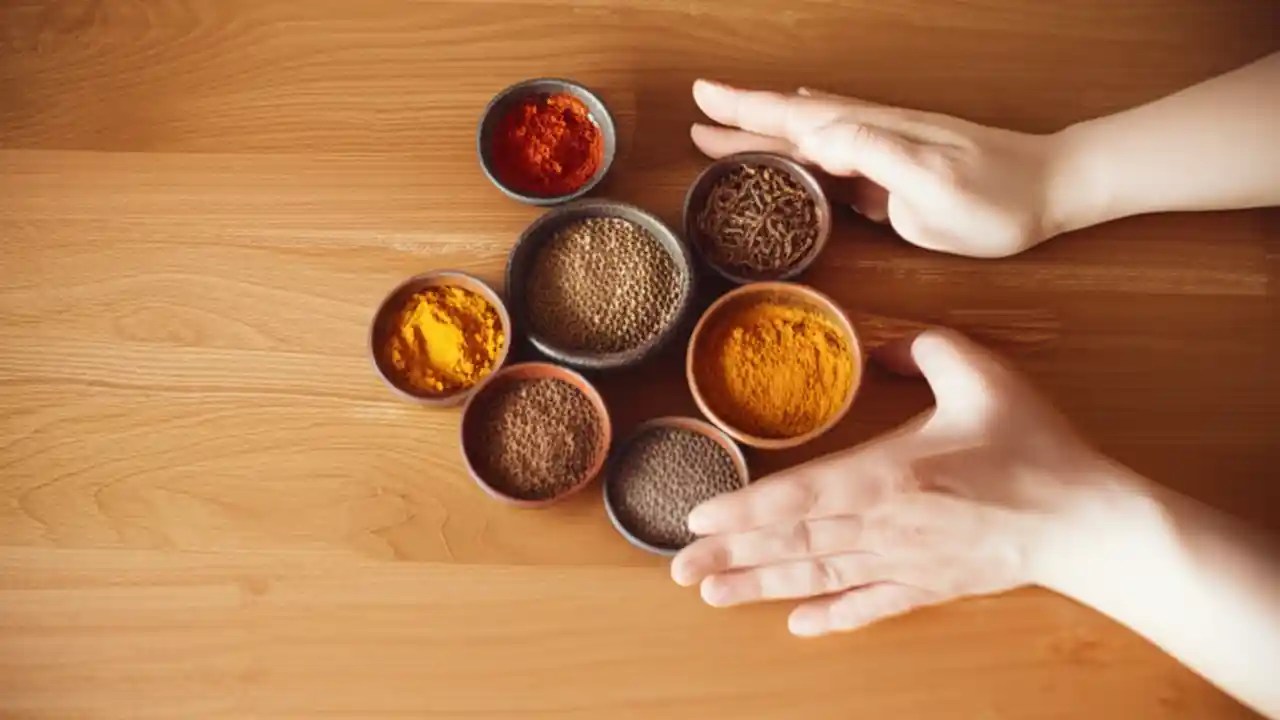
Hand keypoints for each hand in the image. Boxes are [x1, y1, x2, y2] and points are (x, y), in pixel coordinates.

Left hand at [670, 328, 1129, 636]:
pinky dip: (832, 616)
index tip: (698, 519)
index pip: (803, 496)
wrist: (1089, 522)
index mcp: (891, 475)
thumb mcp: (982, 375)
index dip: (746, 509)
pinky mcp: (928, 586)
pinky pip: (870, 606)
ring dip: (762, 588)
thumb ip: (923, 346)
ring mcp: (904, 564)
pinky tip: (797, 626)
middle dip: (733, 557)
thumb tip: (877, 340)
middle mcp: (886, 527)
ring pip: (819, 577)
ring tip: (711, 596)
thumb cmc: (1036, 448)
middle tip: (678, 569)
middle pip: (796, 544)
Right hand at [690, 80, 1065, 257]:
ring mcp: (881, 151)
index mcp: (868, 138)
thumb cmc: (993, 198)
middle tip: (695, 115)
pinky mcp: (894, 172)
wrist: (1050, 190)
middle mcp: (869, 136)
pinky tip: (796, 145)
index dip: (746, 112)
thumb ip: (870, 154)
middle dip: (742, 118)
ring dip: (765, 133)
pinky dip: (802, 147)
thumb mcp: (929, 185)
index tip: (702, 102)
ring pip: (808, 136)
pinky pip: (832, 156)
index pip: (793, 121)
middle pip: (792, 123)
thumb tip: (811, 134)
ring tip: (723, 131)